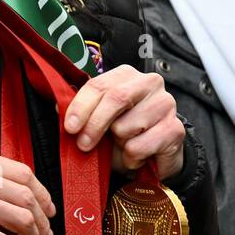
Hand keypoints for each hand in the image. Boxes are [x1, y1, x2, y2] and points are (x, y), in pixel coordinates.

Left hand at [62, 66, 184, 179]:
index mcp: (126, 75)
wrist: (156, 154)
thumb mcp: (100, 119)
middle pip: (115, 98)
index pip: (99, 85)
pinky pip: (139, 147)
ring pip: (127, 127)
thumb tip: (59, 109)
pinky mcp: (174, 128)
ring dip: (118, 145)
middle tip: (83, 145)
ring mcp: (165, 104)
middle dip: (95, 125)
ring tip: (123, 146)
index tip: (70, 127)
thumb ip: (82, 111)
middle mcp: (149, 83)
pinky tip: (136, 156)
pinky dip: (131, 158)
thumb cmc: (124, 133)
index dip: (81, 106)